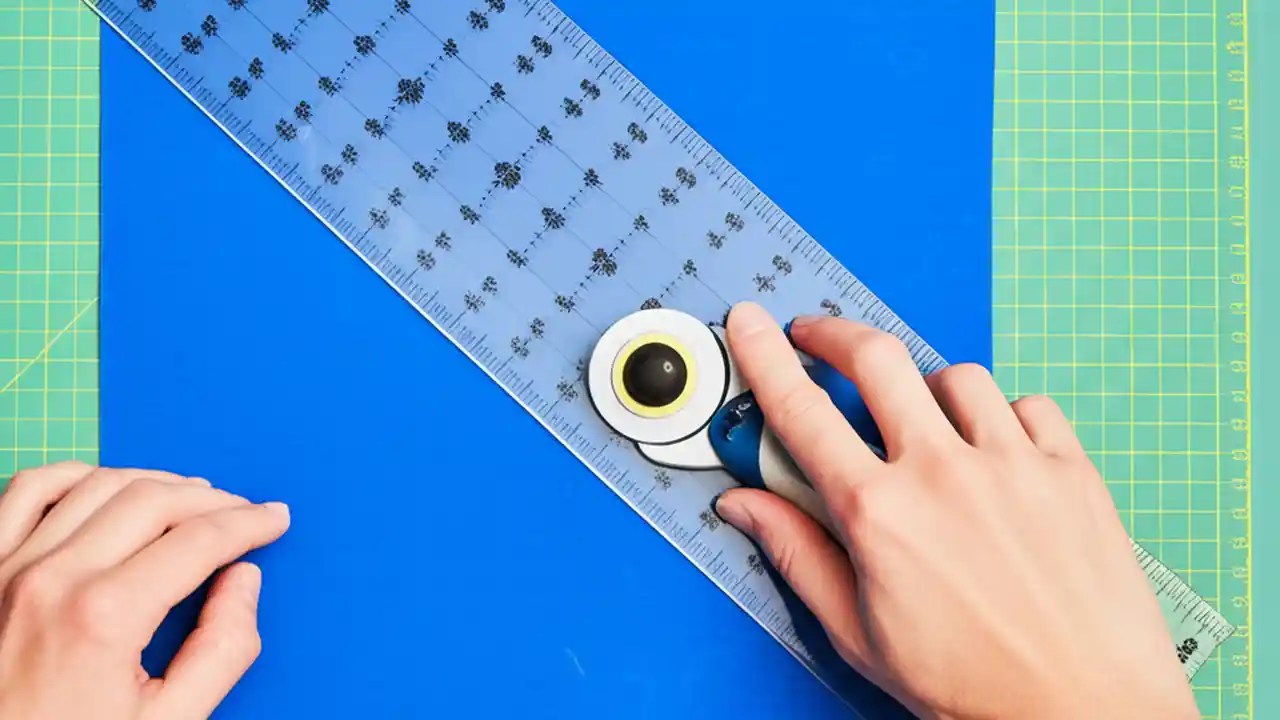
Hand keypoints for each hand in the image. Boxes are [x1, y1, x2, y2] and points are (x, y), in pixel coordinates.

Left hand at [0, 461, 289, 719]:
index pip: (198, 540)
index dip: (248, 524)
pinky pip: (28, 490)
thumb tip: (244, 582)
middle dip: (212, 499)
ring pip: (97, 484)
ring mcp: (9, 568)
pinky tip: (105, 485)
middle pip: (153, 501)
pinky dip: (73, 475)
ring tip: (188, 496)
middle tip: (242, 512)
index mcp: (105, 616)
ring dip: (154, 480)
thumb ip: (221, 651)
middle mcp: (54, 578)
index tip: (273, 520)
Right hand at [714, 303, 1197, 719]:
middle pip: (876, 358)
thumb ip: (796, 553)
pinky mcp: (1070, 471)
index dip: (764, 357)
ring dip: (927, 388)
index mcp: (879, 514)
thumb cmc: (972, 687)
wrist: (1084, 713)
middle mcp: (943, 474)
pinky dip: (1005, 416)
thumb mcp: (857, 632)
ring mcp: (1013, 464)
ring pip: (955, 376)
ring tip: (925, 423)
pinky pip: (1029, 404)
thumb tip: (744, 505)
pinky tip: (997, 451)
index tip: (752, 324)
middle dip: (836, 333)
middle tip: (821, 337)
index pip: (801, 411)